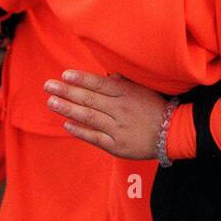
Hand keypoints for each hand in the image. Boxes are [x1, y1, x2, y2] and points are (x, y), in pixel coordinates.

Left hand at [45, 69, 167, 158]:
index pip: (100, 84)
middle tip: (48, 85)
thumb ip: (124, 82)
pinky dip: (79, 131)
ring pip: (89, 117)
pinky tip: (66, 124)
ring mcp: (118, 128)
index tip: (64, 75)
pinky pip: (94, 137)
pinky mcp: (117, 145)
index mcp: (127, 93)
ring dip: (68, 109)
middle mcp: (121, 109)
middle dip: (67, 91)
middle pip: (90, 99)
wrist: (172, 133)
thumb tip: (107, 75)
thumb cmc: (155, 107)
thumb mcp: (143, 89)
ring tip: (51, 102)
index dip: (81, 79)